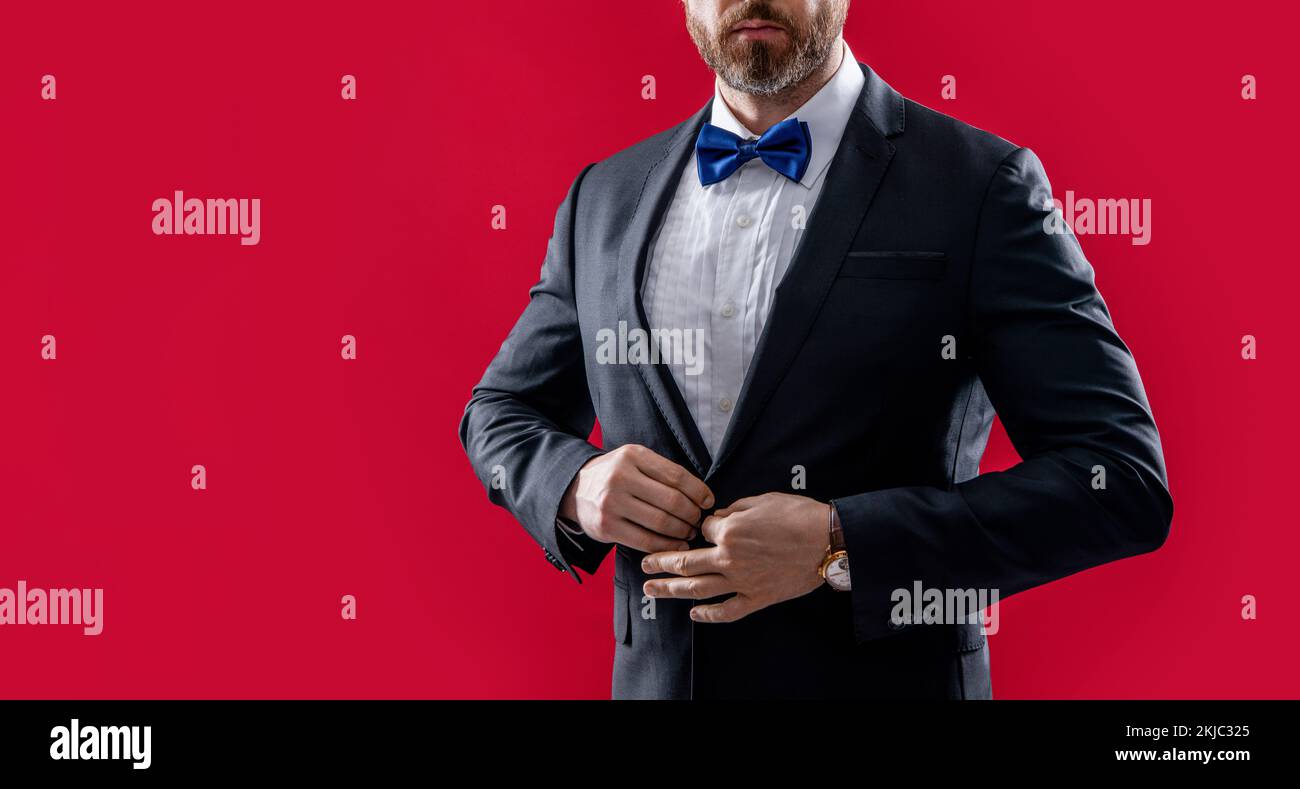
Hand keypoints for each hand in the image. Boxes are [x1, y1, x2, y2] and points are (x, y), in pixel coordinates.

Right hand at [560, 444, 713, 553]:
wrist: (575, 489)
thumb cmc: (615, 475)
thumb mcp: (634, 461)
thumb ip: (662, 472)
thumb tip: (701, 495)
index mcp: (633, 456)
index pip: (677, 476)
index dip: (698, 491)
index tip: (708, 502)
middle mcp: (620, 477)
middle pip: (672, 501)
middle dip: (692, 514)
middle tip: (699, 521)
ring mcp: (611, 503)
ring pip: (661, 522)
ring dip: (682, 531)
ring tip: (689, 532)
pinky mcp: (606, 527)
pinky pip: (646, 540)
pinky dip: (667, 546)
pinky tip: (676, 545)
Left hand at [641, 492, 828, 622]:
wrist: (827, 540)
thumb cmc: (796, 515)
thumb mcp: (761, 500)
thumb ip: (733, 510)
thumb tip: (718, 518)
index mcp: (728, 531)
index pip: (702, 530)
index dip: (701, 527)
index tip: (706, 527)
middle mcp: (728, 558)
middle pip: (685, 562)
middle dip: (660, 562)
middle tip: (644, 564)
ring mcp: (741, 581)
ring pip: (697, 589)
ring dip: (670, 590)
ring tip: (651, 589)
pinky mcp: (757, 598)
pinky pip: (727, 611)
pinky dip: (708, 615)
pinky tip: (693, 614)